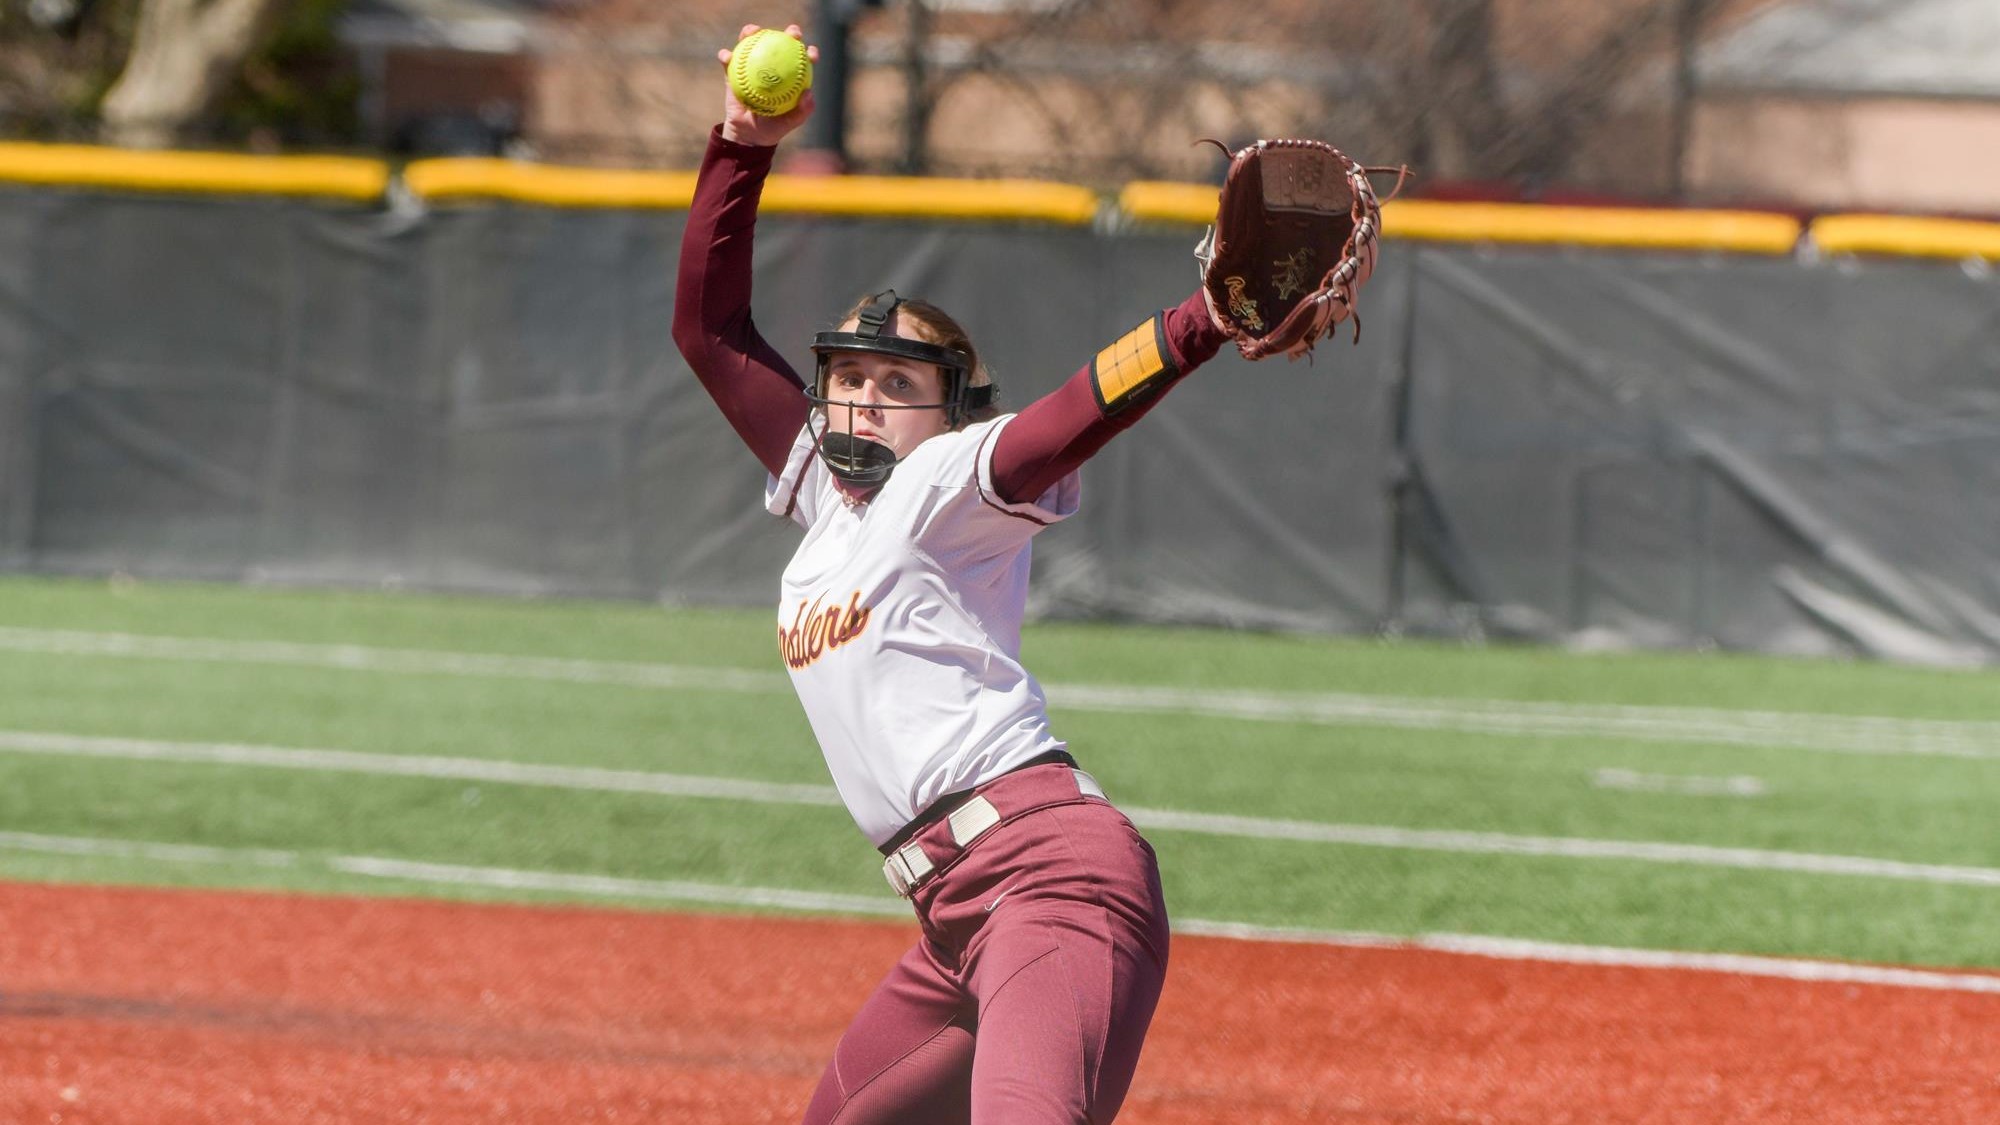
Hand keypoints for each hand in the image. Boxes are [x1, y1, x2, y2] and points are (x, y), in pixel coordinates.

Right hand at [718, 23, 818, 147]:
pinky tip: (727, 56)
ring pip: (753, 44)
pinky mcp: (734, 71)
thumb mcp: (790, 123)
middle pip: (782, 44)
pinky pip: (729, 61)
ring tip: (753, 31)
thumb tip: (808, 93)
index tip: (810, 53)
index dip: (808, 53)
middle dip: (790, 34)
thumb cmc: (773, 128)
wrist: (749, 135)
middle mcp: (773, 67)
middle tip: (792, 33)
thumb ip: (802, 111)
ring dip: (752, 32)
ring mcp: (753, 67)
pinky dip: (726, 56)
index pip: (802, 61)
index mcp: (790, 77)